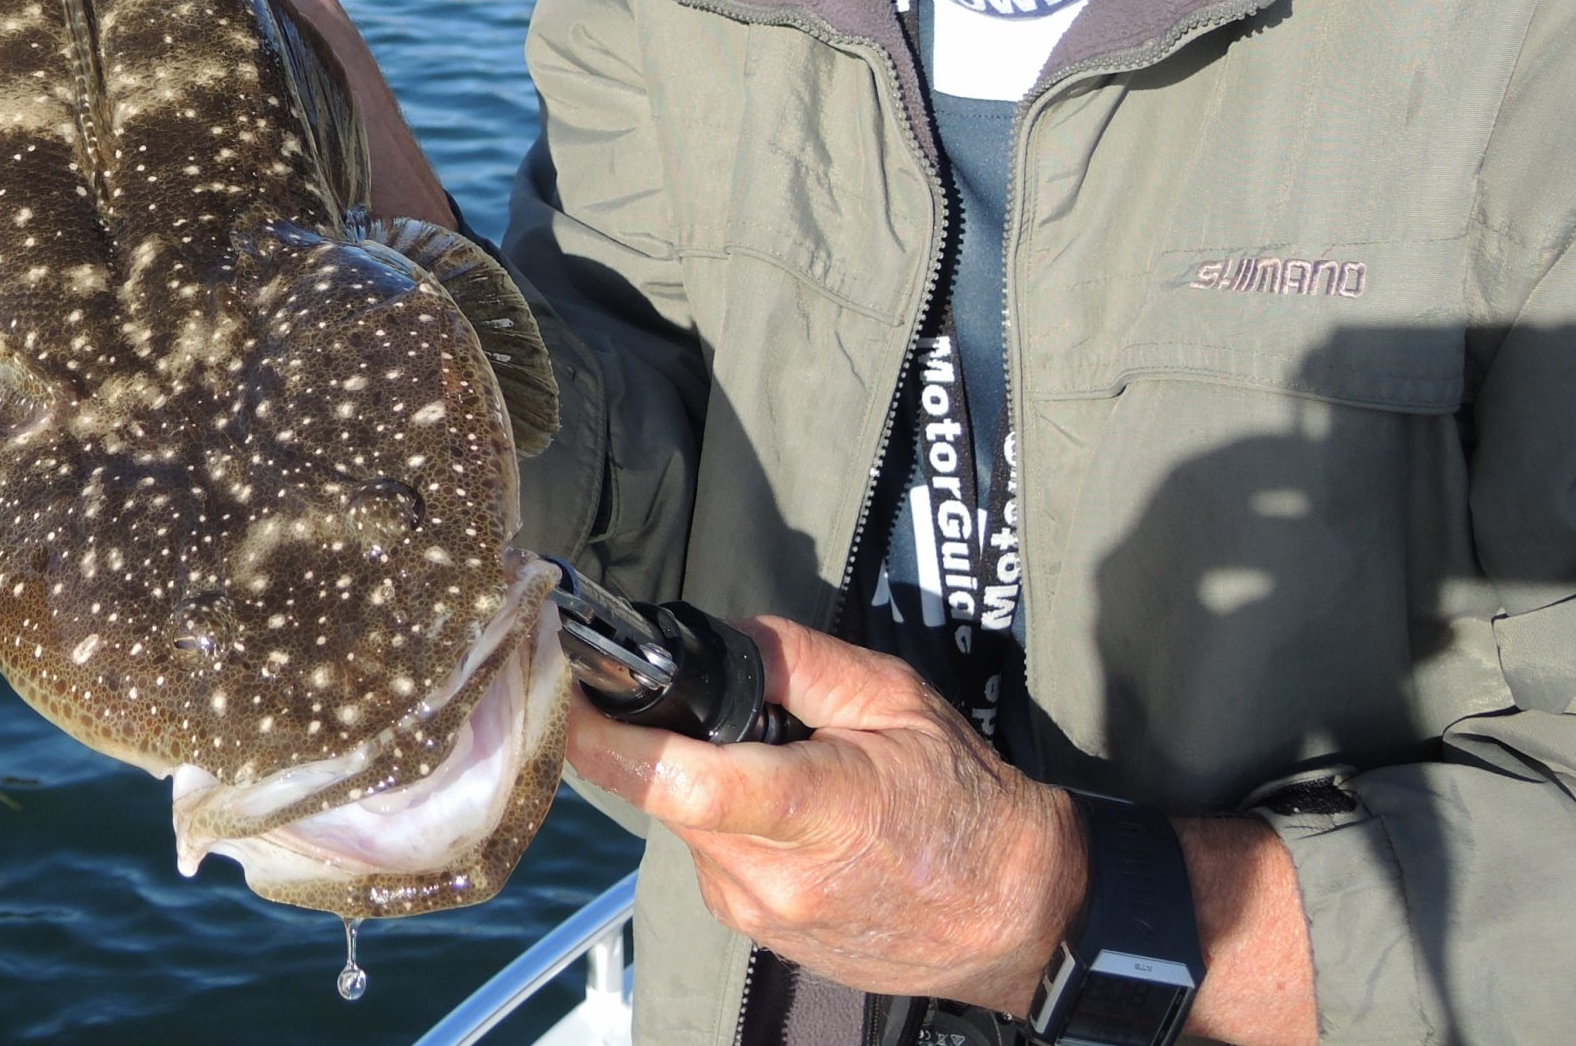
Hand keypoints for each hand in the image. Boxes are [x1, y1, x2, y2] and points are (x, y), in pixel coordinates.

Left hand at [565, 618, 1085, 1015]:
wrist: (1013, 915)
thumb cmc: (963, 802)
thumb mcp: (894, 698)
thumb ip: (797, 660)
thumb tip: (718, 643)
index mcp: (812, 811)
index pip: (680, 782)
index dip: (606, 740)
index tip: (562, 696)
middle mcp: (771, 877)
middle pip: (669, 793)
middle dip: (670, 739)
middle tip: (723, 708)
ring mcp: (759, 915)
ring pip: (688, 824)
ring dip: (709, 783)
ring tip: (787, 764)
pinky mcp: (758, 932)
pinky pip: (713, 856)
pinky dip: (731, 821)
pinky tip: (794, 812)